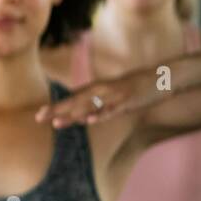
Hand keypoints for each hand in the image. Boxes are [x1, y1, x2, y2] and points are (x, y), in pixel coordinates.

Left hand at [36, 68, 159, 126]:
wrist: (162, 77)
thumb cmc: (135, 89)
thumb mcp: (112, 97)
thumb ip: (96, 107)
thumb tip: (80, 119)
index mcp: (97, 89)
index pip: (72, 99)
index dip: (55, 107)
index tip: (37, 115)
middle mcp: (102, 90)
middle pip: (76, 101)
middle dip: (57, 110)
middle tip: (38, 118)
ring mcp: (114, 95)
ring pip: (90, 106)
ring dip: (73, 114)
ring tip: (56, 122)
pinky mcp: (128, 100)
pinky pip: (112, 109)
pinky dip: (100, 115)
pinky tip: (89, 120)